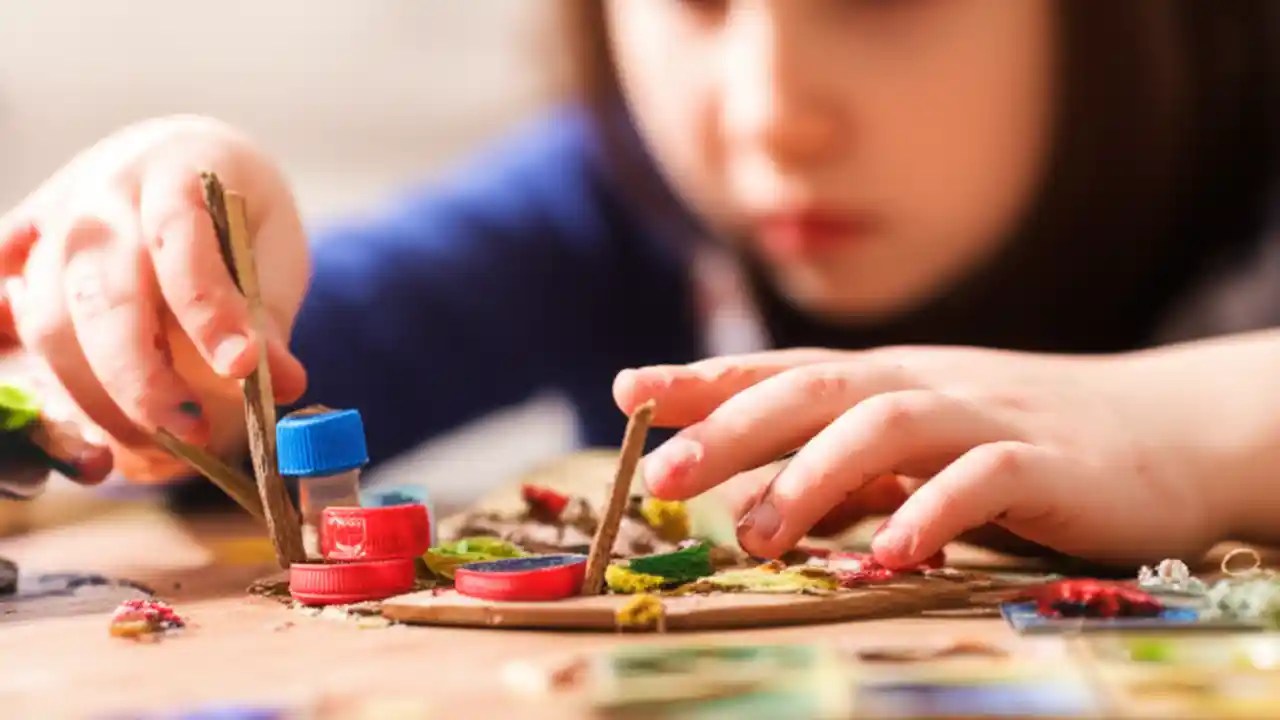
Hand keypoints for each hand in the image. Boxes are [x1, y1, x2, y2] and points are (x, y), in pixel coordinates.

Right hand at [0, 116, 310, 480]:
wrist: (181, 158)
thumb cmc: (237, 215)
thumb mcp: (274, 249)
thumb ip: (271, 314)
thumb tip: (281, 384)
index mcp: (176, 170)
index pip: (181, 243)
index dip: (209, 311)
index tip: (242, 369)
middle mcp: (101, 194)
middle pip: (102, 296)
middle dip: (142, 378)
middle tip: (193, 435)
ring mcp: (52, 224)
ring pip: (48, 323)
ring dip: (96, 397)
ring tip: (155, 444)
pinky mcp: (23, 254)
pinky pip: (6, 319)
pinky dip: (29, 372)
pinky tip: (75, 419)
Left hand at [614, 346, 1227, 567]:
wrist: (1163, 428)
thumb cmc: (1018, 442)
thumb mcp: (918, 446)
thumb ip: (843, 463)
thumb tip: (752, 498)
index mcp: (882, 380)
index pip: (779, 370)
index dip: (704, 379)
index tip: (628, 393)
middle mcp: (921, 384)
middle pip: (812, 391)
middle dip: (729, 429)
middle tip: (659, 478)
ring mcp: (983, 414)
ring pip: (884, 425)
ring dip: (813, 475)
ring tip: (758, 533)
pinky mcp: (1046, 461)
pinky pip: (982, 478)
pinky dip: (932, 510)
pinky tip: (891, 554)